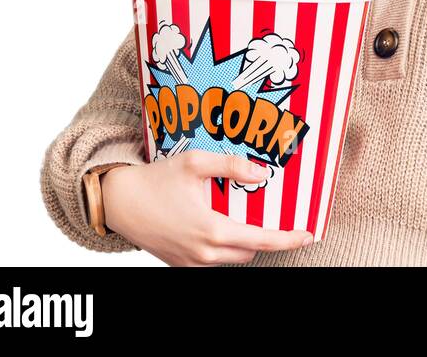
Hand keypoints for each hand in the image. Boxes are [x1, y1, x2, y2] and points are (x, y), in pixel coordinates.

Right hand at [101, 150, 314, 265]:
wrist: (118, 203)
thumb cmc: (155, 181)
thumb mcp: (194, 163)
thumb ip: (231, 165)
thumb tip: (262, 173)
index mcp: (212, 230)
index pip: (262, 241)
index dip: (288, 240)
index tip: (308, 235)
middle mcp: (203, 253)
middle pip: (250, 252)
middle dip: (266, 238)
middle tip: (276, 218)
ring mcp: (190, 262)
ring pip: (232, 260)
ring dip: (244, 244)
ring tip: (248, 220)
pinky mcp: (180, 264)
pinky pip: (213, 262)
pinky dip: (224, 248)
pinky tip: (223, 226)